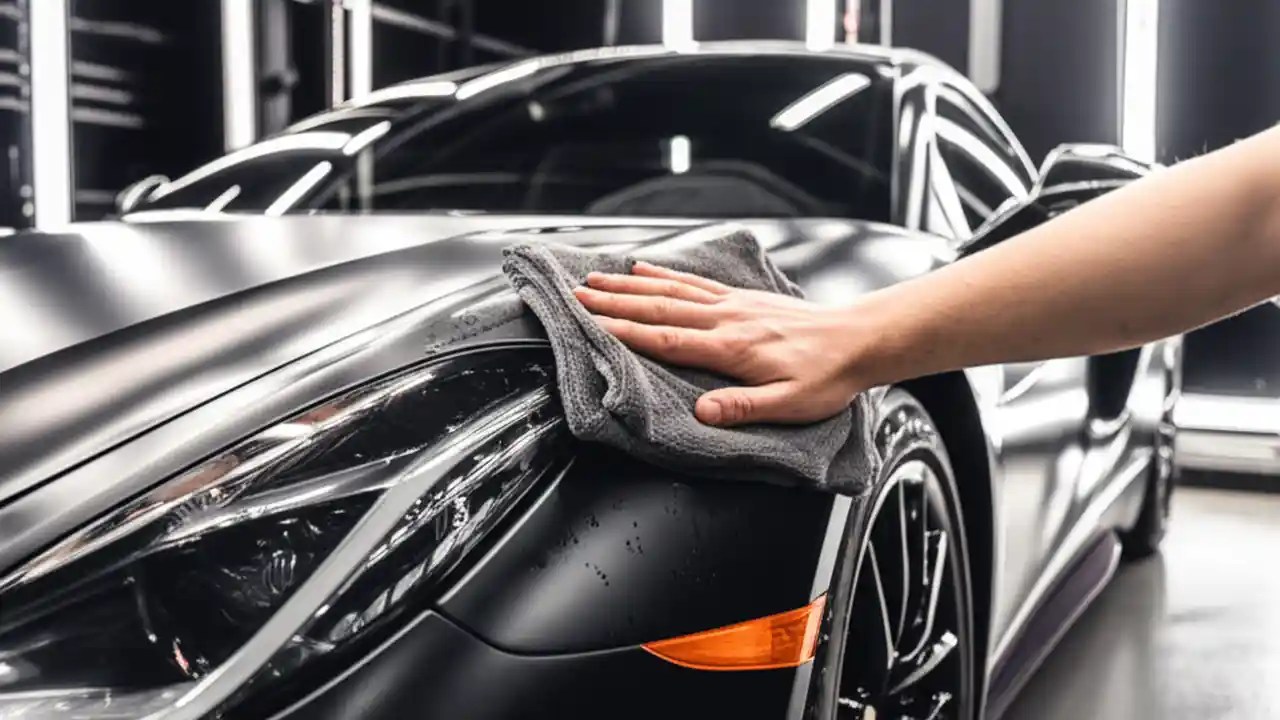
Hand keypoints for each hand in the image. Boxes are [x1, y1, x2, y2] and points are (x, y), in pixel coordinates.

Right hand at [573, 261, 866, 426]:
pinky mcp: (741, 298)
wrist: (858, 340)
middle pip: (658, 306)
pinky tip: (645, 268)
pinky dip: (665, 273)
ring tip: (595, 279)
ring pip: (670, 289)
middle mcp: (726, 319)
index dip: (625, 330)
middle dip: (613, 301)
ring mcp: (732, 304)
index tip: (590, 322)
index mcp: (731, 348)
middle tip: (575, 295)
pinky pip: (694, 281)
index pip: (667, 337)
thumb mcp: (791, 404)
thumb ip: (745, 408)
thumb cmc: (826, 376)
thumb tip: (703, 412)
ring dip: (629, 284)